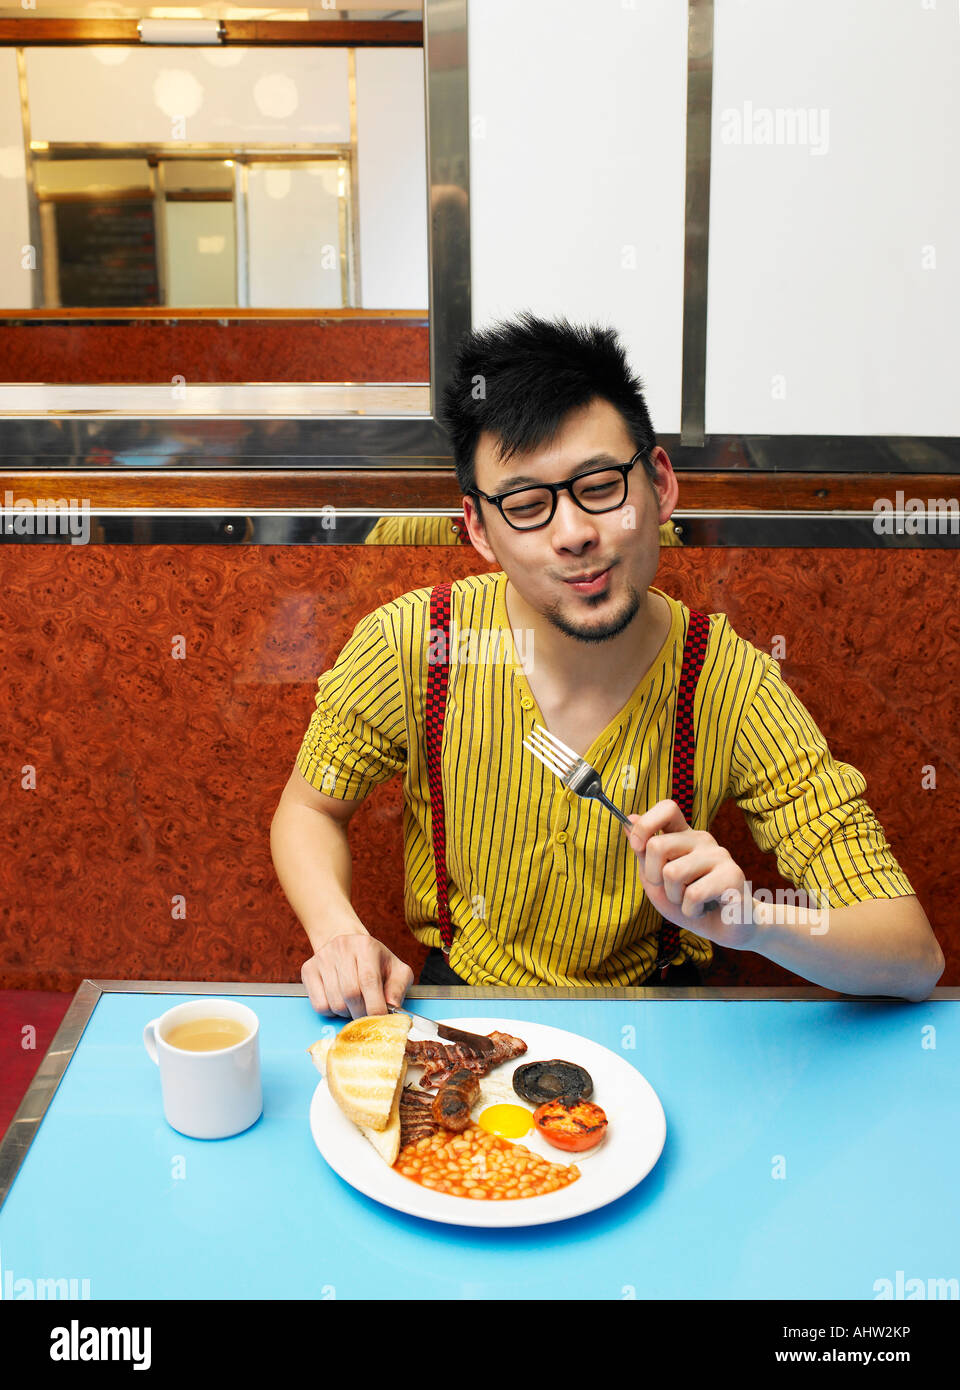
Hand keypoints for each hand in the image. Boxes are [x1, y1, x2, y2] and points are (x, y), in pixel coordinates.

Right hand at [301, 933, 414, 1018]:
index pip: (369, 980)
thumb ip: (398, 988)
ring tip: (354, 1005)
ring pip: (335, 1003)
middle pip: (350, 994)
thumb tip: (393, 1007)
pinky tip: (339, 1001)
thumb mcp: (395, 969)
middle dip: (362, 1013)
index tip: (381, 1019)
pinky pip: (319, 1005)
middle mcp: (342, 948)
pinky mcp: (308, 969)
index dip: (375, 1006)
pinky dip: (331, 1012)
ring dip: (347, 1013)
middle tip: (368, 1015)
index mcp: (366, 946)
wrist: (347, 942)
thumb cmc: (374, 961)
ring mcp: (322, 958)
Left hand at [623, 800, 755, 949]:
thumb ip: (644, 852)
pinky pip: (693, 894)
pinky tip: (704, 909)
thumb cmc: (688, 902)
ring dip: (675, 897)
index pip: (668, 808)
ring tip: (691, 901)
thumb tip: (629, 819)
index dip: (646, 825)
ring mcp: (720, 856)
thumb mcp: (657, 879)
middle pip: (657, 845)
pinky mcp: (733, 876)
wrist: (723, 929)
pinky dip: (691, 910)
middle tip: (672, 890)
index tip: (637, 848)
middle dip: (654, 877)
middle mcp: (703, 840)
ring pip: (673, 873)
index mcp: (684, 836)